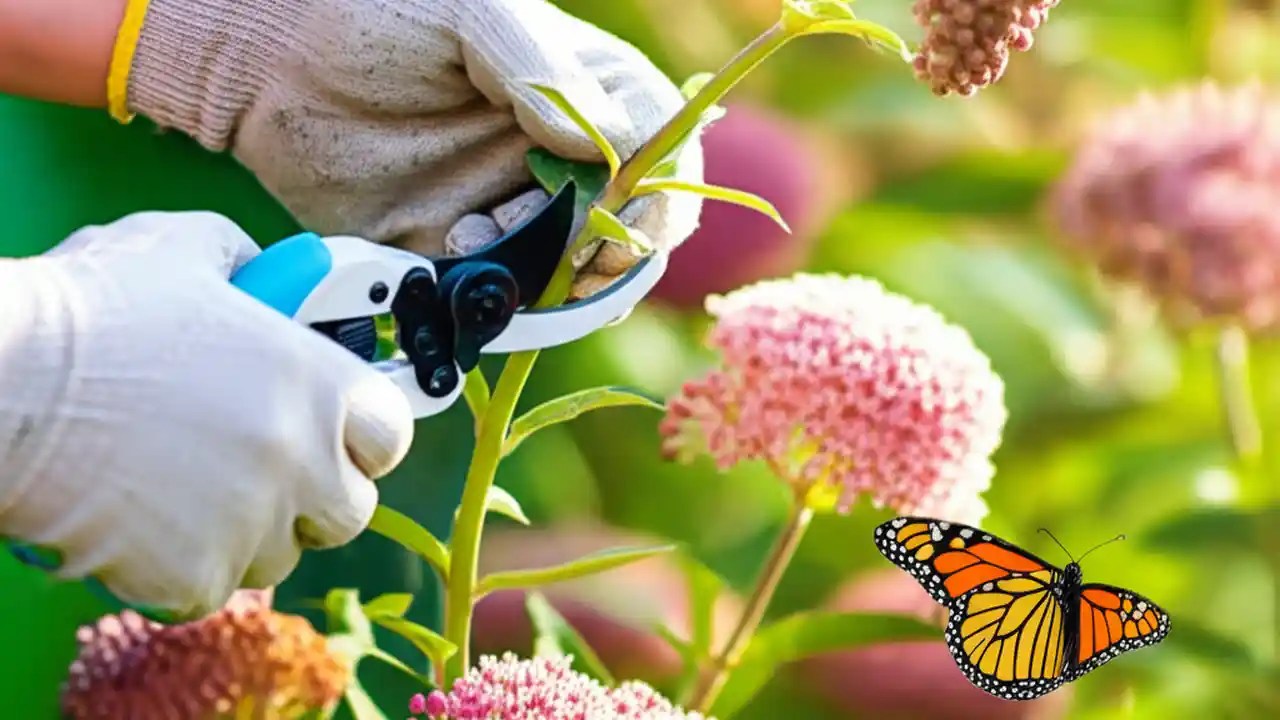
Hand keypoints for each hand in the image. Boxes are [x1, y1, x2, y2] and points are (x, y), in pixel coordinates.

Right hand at [0, 212, 413, 618]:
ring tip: (187, 489)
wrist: (1, 382)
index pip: (392, 435)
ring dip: (248, 532)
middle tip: (264, 469)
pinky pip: (212, 587)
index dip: (363, 436)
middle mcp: (302, 460)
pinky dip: (183, 565)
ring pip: (281, 556)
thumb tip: (269, 274)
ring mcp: (252, 526)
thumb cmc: (88, 311)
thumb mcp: (184, 249)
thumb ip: (249, 263)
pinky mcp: (193, 578)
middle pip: (350, 510)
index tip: (338, 435)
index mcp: (318, 384)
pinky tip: (143, 521)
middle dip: (314, 495)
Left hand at [115, 0, 702, 296]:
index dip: (658, 189)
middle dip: (610, 246)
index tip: (618, 212)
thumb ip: (537, 67)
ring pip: (577, 270)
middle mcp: (561, 155)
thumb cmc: (375, 14)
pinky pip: (508, 296)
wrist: (270, 63)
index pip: (662, 146)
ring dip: (549, 273)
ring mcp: (515, 208)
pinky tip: (451, 257)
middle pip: (634, 222)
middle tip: (564, 249)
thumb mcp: (466, 10)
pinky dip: (499, 297)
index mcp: (583, 88)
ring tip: (476, 238)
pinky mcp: (464, 253)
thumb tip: (603, 141)